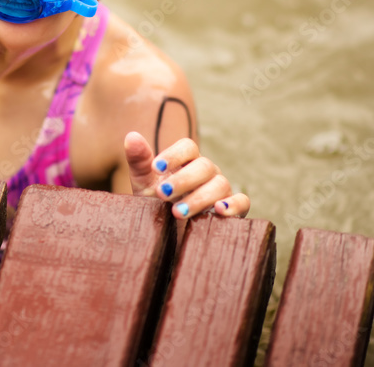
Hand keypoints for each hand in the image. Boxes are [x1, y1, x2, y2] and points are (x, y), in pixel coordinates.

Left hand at [124, 131, 249, 218]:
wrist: (166, 237)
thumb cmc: (155, 206)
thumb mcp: (143, 185)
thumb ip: (139, 161)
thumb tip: (131, 136)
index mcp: (186, 161)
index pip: (188, 147)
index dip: (174, 155)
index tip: (156, 168)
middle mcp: (206, 172)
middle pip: (203, 166)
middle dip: (183, 180)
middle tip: (162, 194)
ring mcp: (221, 189)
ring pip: (220, 184)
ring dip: (199, 198)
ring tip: (177, 212)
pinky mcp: (233, 209)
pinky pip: (242, 201)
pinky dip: (233, 204)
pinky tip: (219, 211)